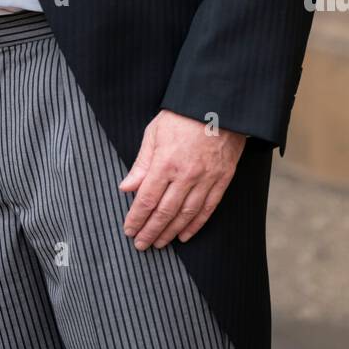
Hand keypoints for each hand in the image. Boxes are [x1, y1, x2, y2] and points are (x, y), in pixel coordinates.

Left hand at [118, 110, 246, 249]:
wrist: (218, 104)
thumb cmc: (181, 115)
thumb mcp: (154, 133)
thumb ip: (141, 163)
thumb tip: (126, 188)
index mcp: (165, 162)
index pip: (147, 199)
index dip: (137, 218)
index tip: (129, 230)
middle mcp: (186, 175)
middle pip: (165, 211)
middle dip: (150, 231)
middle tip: (141, 244)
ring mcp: (206, 178)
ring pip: (186, 214)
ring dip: (171, 232)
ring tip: (159, 243)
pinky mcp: (222, 179)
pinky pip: (208, 208)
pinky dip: (196, 224)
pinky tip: (185, 235)